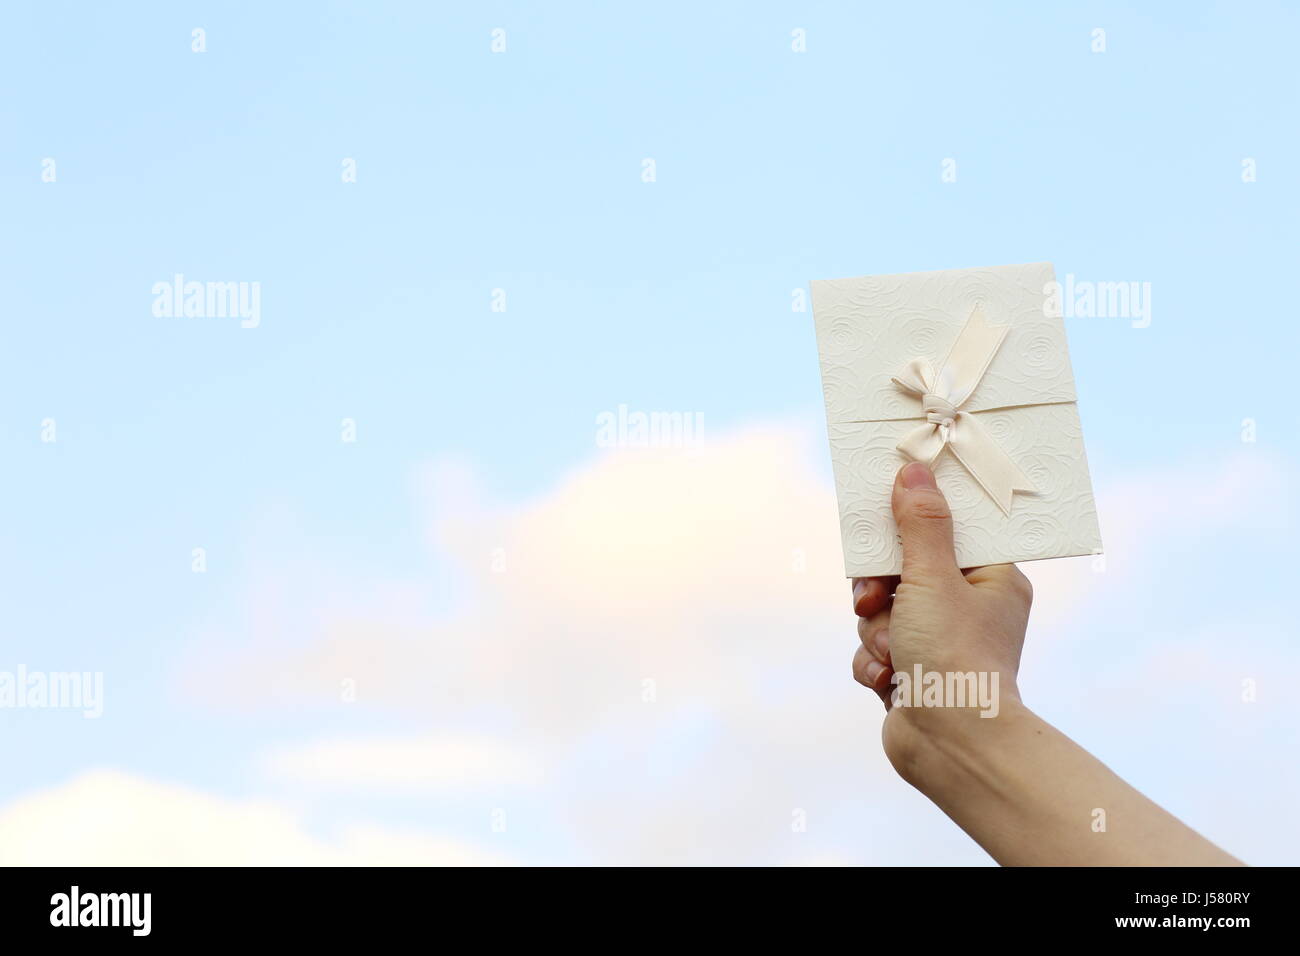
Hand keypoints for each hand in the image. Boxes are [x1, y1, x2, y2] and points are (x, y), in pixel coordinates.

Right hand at [851, 461, 1033, 777]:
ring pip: (881, 611)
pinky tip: (889, 679)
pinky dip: (874, 662)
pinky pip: (875, 648)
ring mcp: (939, 643)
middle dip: (881, 591)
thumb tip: (914, 471)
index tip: (883, 525)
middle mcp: (969, 610)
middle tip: (874, 597)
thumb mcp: (932, 577)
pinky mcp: (913, 673)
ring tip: (894, 653)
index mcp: (992, 580)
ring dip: (876, 630)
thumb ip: (919, 524)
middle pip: (903, 571)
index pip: (947, 533)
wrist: (952, 746)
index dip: (910, 529)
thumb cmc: (956, 656)